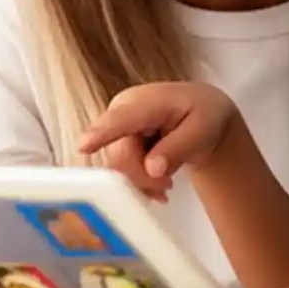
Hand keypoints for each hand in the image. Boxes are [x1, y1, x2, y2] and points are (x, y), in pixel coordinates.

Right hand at [79, 82, 237, 201]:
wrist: (203, 116)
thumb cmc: (204, 116)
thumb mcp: (202, 130)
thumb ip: (178, 148)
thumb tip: (152, 168)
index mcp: (143, 100)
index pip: (119, 119)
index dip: (101, 134)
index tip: (84, 146)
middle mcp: (120, 112)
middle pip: (119, 155)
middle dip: (142, 177)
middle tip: (168, 185)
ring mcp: (115, 129)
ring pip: (118, 168)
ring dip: (142, 183)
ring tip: (167, 184)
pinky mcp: (116, 144)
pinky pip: (119, 172)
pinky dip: (138, 184)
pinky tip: (157, 187)